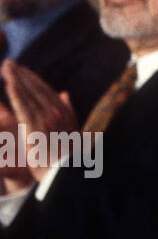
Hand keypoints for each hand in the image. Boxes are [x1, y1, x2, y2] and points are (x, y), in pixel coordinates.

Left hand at [1, 60, 75, 181]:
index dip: (32, 78)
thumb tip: (65, 93)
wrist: (64, 175)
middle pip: (36, 89)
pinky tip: (10, 84)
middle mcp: (57, 113)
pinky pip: (24, 107)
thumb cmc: (65, 156)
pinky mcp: (35, 129)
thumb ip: (67, 110)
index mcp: (65, 112)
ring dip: (17, 80)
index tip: (20, 69)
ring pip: (29, 95)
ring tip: (7, 68)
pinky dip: (17, 94)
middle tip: (9, 63)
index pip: (45, 90)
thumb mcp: (71, 131)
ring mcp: (46, 120)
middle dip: (22, 75)